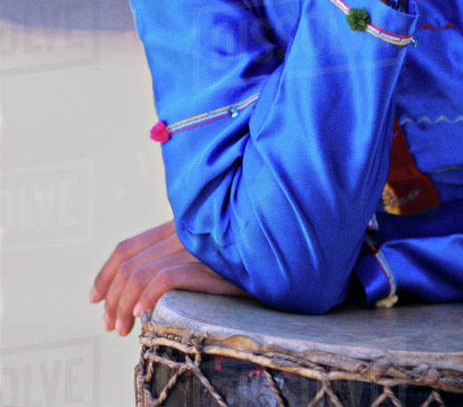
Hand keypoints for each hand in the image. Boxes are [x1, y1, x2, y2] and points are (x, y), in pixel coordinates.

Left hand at [89, 219, 244, 335]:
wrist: (275, 253)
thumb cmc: (242, 257)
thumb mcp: (205, 251)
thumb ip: (178, 255)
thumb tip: (142, 290)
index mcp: (178, 225)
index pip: (128, 247)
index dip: (105, 274)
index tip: (95, 298)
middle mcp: (182, 230)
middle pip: (128, 264)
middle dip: (111, 298)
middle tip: (111, 325)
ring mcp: (194, 245)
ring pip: (139, 274)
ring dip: (123, 306)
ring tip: (122, 329)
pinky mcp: (207, 262)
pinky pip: (164, 278)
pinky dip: (146, 297)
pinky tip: (143, 314)